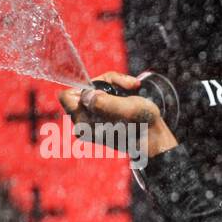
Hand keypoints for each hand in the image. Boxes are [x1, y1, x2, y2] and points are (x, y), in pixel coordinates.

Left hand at [57, 72, 177, 158]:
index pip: (67, 95)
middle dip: (103, 83)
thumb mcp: (128, 109)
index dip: (85, 86)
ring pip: (92, 91)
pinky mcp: (98, 120)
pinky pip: (100, 97)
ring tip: (131, 90)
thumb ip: (104, 103)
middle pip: (81, 91)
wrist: (154, 138)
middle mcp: (83, 124)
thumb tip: (86, 95)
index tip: (105, 89)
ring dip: (113, 85)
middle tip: (125, 87)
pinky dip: (115, 92)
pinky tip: (129, 94)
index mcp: (84, 123)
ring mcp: (90, 122)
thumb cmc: (143, 125)